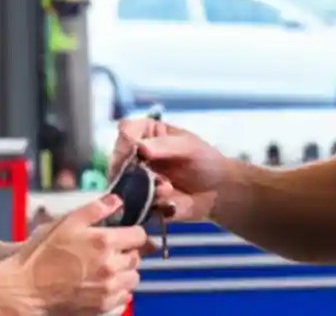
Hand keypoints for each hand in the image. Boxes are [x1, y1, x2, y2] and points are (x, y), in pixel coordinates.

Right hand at [7, 193, 147, 315]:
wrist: (26, 290)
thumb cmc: (42, 256)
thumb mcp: (65, 223)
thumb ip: (94, 210)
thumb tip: (116, 201)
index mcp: (105, 242)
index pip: (140, 236)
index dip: (133, 233)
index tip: (125, 234)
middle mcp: (111, 267)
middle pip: (137, 258)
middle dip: (128, 253)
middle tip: (111, 252)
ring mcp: (108, 290)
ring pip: (132, 280)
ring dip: (125, 274)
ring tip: (107, 271)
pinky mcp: (102, 308)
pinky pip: (124, 300)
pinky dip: (119, 293)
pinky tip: (103, 288)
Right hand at [110, 119, 230, 221]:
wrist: (219, 192)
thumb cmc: (205, 161)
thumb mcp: (189, 147)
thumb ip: (165, 145)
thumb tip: (139, 147)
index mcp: (147, 134)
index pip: (125, 130)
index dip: (126, 140)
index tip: (135, 150)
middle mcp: (135, 156)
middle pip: (117, 159)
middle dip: (133, 169)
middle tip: (154, 176)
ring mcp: (135, 180)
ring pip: (122, 184)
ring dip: (143, 188)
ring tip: (168, 189)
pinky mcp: (140, 203)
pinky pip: (134, 205)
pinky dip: (150, 204)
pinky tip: (168, 203)